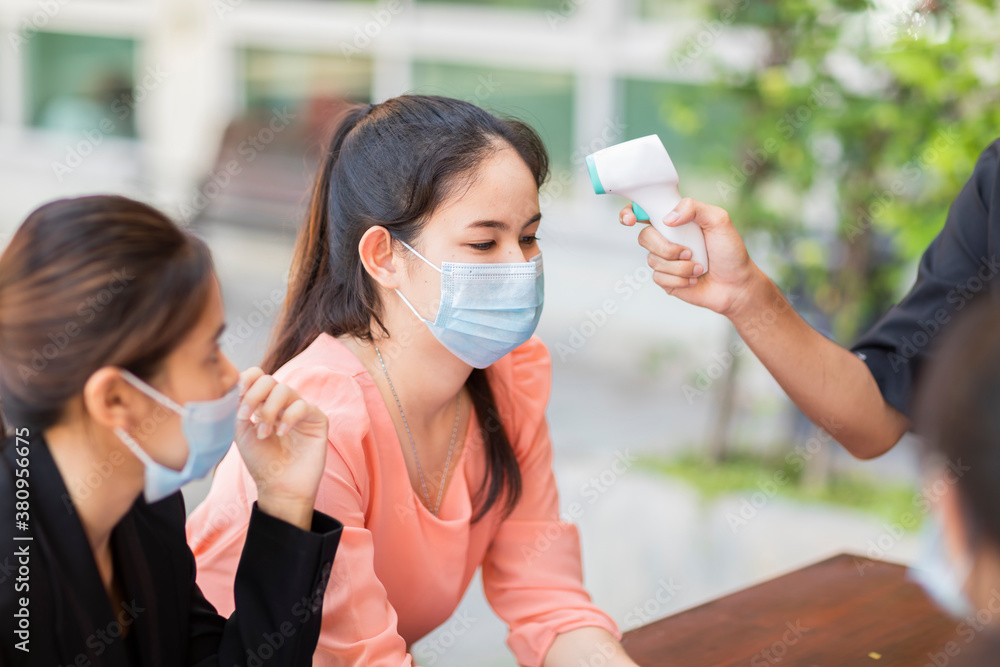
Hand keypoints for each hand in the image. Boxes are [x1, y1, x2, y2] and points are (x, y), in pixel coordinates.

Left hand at [233, 367, 327, 528]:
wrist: (279, 487)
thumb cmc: (261, 462)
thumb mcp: (242, 432)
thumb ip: (240, 407)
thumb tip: (239, 386)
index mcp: (263, 404)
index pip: (257, 377)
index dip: (246, 380)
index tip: (237, 396)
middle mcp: (282, 404)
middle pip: (269, 380)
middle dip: (254, 396)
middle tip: (247, 417)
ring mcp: (300, 410)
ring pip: (285, 390)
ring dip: (270, 410)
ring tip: (265, 433)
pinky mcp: (317, 420)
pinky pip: (303, 406)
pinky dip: (288, 417)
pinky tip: (281, 434)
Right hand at [620, 198, 760, 317]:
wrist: (737, 285)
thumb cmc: (730, 251)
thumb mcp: (719, 220)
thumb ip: (694, 208)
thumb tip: (667, 218)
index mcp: (676, 220)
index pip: (645, 211)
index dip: (630, 213)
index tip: (631, 220)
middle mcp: (667, 238)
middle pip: (644, 237)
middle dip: (665, 247)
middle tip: (688, 252)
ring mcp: (664, 260)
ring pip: (652, 260)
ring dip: (679, 266)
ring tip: (699, 268)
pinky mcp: (665, 280)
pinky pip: (658, 277)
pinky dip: (679, 279)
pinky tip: (693, 280)